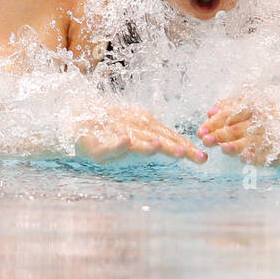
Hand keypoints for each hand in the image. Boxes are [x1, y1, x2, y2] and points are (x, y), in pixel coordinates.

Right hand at [76, 106, 206, 162]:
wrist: (76, 120)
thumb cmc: (113, 129)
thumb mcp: (138, 133)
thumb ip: (158, 140)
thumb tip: (186, 147)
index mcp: (147, 126)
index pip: (170, 137)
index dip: (186, 146)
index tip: (203, 158)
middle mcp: (134, 127)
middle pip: (158, 138)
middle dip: (176, 147)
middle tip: (192, 155)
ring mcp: (116, 133)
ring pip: (135, 140)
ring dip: (148, 144)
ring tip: (163, 147)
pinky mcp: (97, 143)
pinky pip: (107, 145)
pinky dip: (115, 143)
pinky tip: (124, 142)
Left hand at [197, 97, 278, 165]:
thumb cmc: (270, 108)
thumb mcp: (252, 99)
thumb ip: (229, 105)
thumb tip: (210, 113)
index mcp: (255, 105)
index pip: (230, 114)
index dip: (215, 122)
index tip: (201, 130)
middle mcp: (263, 118)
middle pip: (238, 127)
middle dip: (221, 134)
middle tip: (206, 140)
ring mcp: (273, 132)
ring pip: (252, 140)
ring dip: (237, 145)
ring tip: (223, 148)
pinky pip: (268, 152)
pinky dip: (257, 156)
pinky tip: (246, 157)